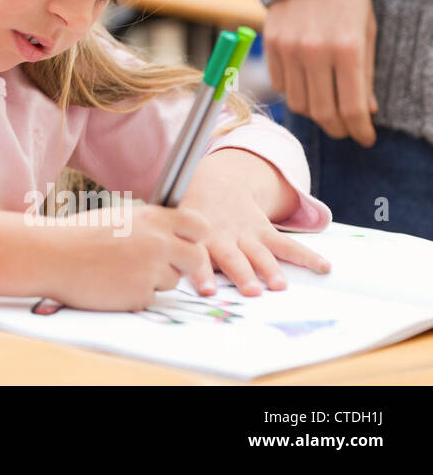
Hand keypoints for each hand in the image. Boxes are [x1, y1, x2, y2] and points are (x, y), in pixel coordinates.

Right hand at [46, 203, 209, 310]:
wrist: (50, 256)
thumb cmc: (77, 234)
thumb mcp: (118, 218)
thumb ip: (149, 227)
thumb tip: (172, 238)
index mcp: (152, 218)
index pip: (199, 225)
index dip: (197, 236)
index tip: (190, 243)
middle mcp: (157, 243)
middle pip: (195, 259)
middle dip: (189, 267)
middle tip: (179, 272)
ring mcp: (150, 271)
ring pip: (171, 281)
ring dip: (154, 279)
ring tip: (120, 270)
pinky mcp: (139, 295)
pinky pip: (149, 297)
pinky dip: (134, 294)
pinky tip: (111, 283)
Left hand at [180, 148, 330, 295]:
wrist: (214, 182)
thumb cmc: (189, 213)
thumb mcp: (173, 222)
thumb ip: (169, 242)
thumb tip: (151, 264)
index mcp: (199, 236)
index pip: (199, 256)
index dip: (202, 272)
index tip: (207, 290)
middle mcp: (224, 236)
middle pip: (234, 258)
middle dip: (242, 274)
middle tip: (251, 291)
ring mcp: (246, 234)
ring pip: (260, 253)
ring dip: (270, 270)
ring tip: (279, 286)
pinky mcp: (264, 231)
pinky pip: (287, 245)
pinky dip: (307, 256)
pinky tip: (324, 267)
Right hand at [264, 0, 377, 145]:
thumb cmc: (349, 2)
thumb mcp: (366, 35)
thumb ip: (366, 75)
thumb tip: (366, 112)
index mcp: (346, 49)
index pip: (351, 107)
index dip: (359, 130)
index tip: (366, 138)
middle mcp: (314, 51)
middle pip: (321, 111)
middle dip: (338, 128)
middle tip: (347, 130)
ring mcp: (288, 48)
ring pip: (297, 102)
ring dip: (315, 112)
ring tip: (327, 108)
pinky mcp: (270, 44)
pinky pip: (280, 84)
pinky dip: (295, 91)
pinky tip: (308, 84)